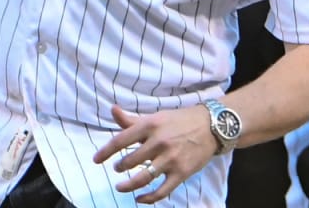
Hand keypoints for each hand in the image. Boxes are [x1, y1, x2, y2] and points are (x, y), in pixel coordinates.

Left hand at [93, 104, 215, 203]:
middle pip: (130, 161)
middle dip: (120, 167)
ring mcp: (170, 159)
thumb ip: (132, 119)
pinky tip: (140, 198)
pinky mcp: (181, 172)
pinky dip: (148, 198)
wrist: (212, 126)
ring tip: (121, 187)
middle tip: (118, 169)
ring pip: (143, 178)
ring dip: (128, 185)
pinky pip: (161, 191)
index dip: (105, 152)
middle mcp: (159, 142)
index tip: (96, 160)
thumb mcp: (156, 116)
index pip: (121, 140)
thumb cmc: (180, 120)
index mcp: (150, 125)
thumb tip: (112, 110)